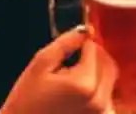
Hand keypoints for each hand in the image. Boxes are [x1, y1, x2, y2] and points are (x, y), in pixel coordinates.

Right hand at [0, 28, 115, 113]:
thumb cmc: (25, 101)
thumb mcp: (40, 65)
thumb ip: (65, 43)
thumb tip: (86, 29)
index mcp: (84, 84)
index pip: (95, 49)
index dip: (82, 44)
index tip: (70, 48)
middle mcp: (99, 99)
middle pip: (108, 63)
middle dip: (92, 57)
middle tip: (70, 63)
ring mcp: (102, 111)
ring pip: (110, 78)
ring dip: (96, 71)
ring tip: (70, 78)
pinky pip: (108, 93)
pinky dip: (97, 86)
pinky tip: (77, 91)